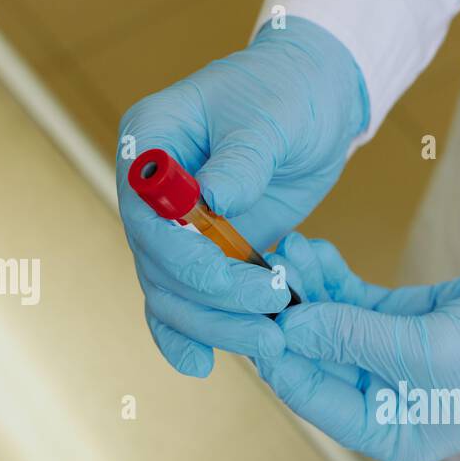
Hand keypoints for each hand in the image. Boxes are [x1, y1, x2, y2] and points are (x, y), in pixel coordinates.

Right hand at [116, 18, 367, 375]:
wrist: (313, 104)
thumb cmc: (289, 94)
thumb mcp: (273, 115)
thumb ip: (244, 156)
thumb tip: (214, 197)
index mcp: (150, 142)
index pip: (146, 214)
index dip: (186, 257)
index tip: (241, 282)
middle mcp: (149, 191)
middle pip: (158, 265)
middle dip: (212, 302)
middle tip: (270, 323)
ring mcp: (172, 226)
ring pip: (173, 293)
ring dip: (215, 326)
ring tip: (269, 344)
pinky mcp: (202, 253)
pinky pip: (185, 300)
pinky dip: (194, 334)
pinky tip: (204, 366)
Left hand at [258, 236, 459, 460]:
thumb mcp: (432, 351)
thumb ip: (358, 338)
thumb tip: (291, 326)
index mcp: (390, 430)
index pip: (313, 397)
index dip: (278, 357)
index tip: (251, 313)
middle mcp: (387, 401)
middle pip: (316, 359)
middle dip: (287, 316)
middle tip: (257, 269)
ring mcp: (396, 359)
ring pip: (332, 325)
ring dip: (307, 290)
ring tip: (285, 248)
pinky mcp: (409, 321)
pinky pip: (357, 303)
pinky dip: (334, 280)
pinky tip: (311, 252)